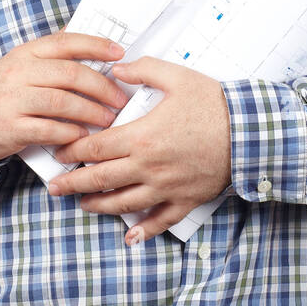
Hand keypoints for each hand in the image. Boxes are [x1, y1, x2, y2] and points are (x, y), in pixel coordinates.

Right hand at [0, 31, 130, 164]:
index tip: (119, 53)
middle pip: (70, 74)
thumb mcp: (21, 63)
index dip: (95, 46)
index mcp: (26, 54)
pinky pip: (48, 130)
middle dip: (101, 87)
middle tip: (119, 99)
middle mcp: (19, 73)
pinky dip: (70, 133)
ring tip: (108, 119)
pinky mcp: (12, 128)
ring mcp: (13, 101)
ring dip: (91, 112)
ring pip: (62, 103)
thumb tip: (88, 36)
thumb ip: (51, 52)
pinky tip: (83, 136)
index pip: (65, 43)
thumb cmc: (4, 90)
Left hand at [47, 55, 231, 242]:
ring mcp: (166, 187)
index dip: (72, 152)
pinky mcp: (185, 199)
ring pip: (123, 203)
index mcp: (141, 136)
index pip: (95, 148)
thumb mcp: (177, 76)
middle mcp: (148, 166)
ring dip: (98, 206)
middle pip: (100, 180)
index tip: (59, 154)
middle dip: (73, 184)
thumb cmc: (214, 103)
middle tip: (55, 187)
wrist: (251, 132)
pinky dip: (143, 231)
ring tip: (83, 204)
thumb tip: (117, 68)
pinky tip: (130, 237)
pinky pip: (160, 220)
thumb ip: (143, 69)